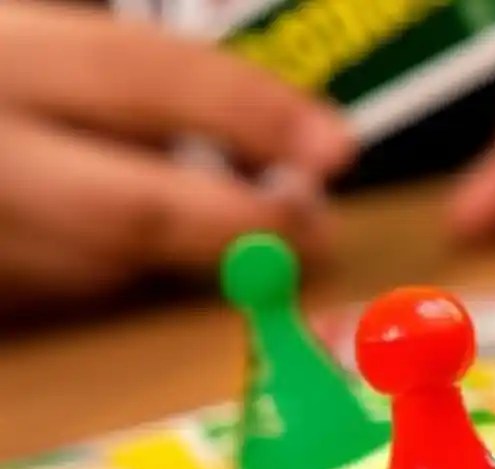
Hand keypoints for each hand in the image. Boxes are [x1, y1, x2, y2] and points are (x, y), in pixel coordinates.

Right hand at [0, 2, 354, 307]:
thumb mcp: (36, 26)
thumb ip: (117, 59)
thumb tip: (266, 115)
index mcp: (2, 49)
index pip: (147, 78)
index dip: (254, 113)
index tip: (336, 144)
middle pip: (132, 211)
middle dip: (243, 227)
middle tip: (314, 224)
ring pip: (93, 267)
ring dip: (173, 253)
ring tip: (224, 220)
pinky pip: (49, 291)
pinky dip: (98, 269)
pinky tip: (102, 234)